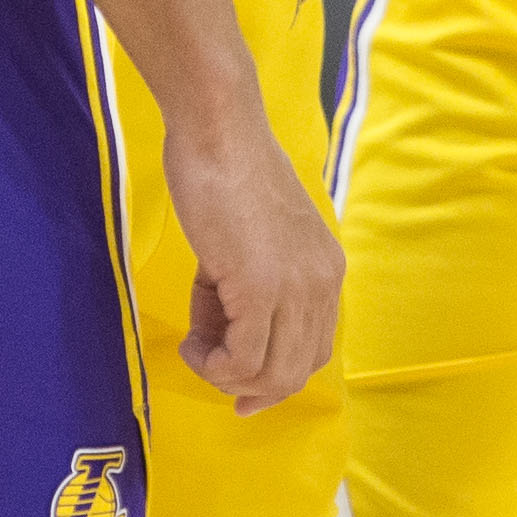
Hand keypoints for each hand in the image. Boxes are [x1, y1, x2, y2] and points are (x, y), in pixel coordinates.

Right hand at [162, 115, 341, 412]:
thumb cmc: (226, 174)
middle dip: (246, 384)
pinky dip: (210, 363)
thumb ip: (254, 288)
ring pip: (271, 375)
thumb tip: (227, 339)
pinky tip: (189, 340)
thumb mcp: (256, 242)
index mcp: (326, 271)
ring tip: (195, 342)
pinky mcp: (261, 288)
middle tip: (205, 364)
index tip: (233, 381)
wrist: (218, 132)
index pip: (314, 352)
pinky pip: (241, 359)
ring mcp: (296, 288)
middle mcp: (323, 284)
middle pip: (295, 373)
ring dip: (224, 374)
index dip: (273, 378)